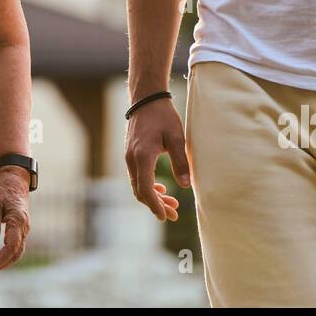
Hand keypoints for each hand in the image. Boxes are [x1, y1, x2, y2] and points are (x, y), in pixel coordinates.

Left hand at [0, 166, 29, 274]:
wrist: (16, 180)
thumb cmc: (3, 190)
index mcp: (18, 220)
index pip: (11, 248)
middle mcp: (24, 227)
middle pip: (16, 254)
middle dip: (1, 265)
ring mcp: (25, 229)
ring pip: (18, 252)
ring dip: (5, 262)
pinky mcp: (22, 229)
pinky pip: (18, 247)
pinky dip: (8, 256)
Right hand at [124, 97, 186, 221]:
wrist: (146, 98)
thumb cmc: (163, 116)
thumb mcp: (177, 137)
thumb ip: (181, 161)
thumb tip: (186, 185)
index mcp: (142, 156)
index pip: (145, 188)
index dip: (155, 205)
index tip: (166, 216)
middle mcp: (131, 159)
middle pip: (140, 191)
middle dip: (156, 205)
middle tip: (174, 214)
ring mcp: (129, 156)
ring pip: (138, 185)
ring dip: (153, 196)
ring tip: (172, 203)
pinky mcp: (131, 154)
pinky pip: (137, 176)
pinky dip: (148, 186)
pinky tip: (162, 187)